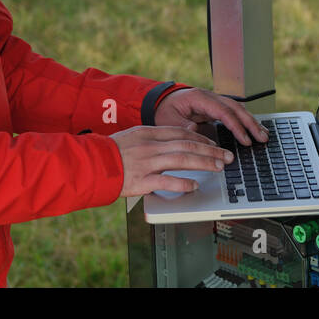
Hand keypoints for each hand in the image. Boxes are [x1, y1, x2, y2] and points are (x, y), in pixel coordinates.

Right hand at [110, 126, 233, 196]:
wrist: (91, 164)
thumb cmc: (112, 152)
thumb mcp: (134, 137)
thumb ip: (155, 138)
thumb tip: (178, 139)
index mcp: (148, 133)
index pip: (181, 132)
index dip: (201, 138)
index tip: (214, 144)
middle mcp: (150, 145)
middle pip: (186, 144)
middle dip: (210, 150)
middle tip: (227, 156)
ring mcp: (147, 162)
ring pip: (181, 159)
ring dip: (204, 162)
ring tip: (219, 167)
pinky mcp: (142, 180)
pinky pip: (166, 181)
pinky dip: (183, 183)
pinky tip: (195, 186)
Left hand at [153, 87, 268, 145]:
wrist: (159, 102)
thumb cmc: (163, 110)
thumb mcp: (168, 120)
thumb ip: (183, 126)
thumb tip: (197, 130)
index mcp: (199, 97)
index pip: (223, 112)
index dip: (236, 126)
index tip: (245, 139)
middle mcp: (209, 97)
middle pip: (236, 108)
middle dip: (250, 123)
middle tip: (262, 138)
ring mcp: (213, 101)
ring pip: (237, 109)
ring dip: (251, 122)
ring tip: (263, 135)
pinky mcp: (215, 108)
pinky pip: (233, 113)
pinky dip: (244, 121)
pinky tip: (253, 130)